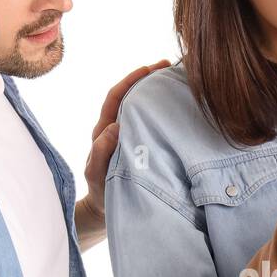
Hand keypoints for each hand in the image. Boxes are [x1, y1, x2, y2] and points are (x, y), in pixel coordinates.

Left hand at [82, 58, 171, 218]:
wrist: (106, 210)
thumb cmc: (101, 192)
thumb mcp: (97, 174)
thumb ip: (101, 153)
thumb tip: (113, 127)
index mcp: (104, 130)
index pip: (116, 97)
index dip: (131, 80)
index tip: (149, 69)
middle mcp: (116, 129)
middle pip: (131, 96)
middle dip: (148, 79)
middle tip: (170, 67)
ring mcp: (129, 137)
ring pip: (142, 109)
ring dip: (157, 95)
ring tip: (177, 82)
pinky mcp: (141, 146)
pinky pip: (151, 125)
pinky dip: (162, 114)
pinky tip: (179, 110)